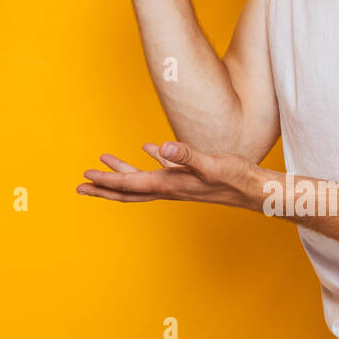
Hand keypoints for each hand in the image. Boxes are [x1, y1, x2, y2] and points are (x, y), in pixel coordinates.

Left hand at [77, 141, 260, 207]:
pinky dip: (150, 161)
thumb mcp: (211, 163)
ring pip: (142, 181)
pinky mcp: (190, 177)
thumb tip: (160, 148)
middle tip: (81, 186)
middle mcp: (170, 187)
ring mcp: (179, 184)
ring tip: (103, 162)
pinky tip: (147, 151)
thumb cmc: (237, 178)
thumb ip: (187, 155)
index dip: (107, 181)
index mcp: (170, 184)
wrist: (257, 191)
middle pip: (128, 190)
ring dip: (121, 173)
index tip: (86, 179)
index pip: (130, 184)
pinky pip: (162, 170)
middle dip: (104, 188)